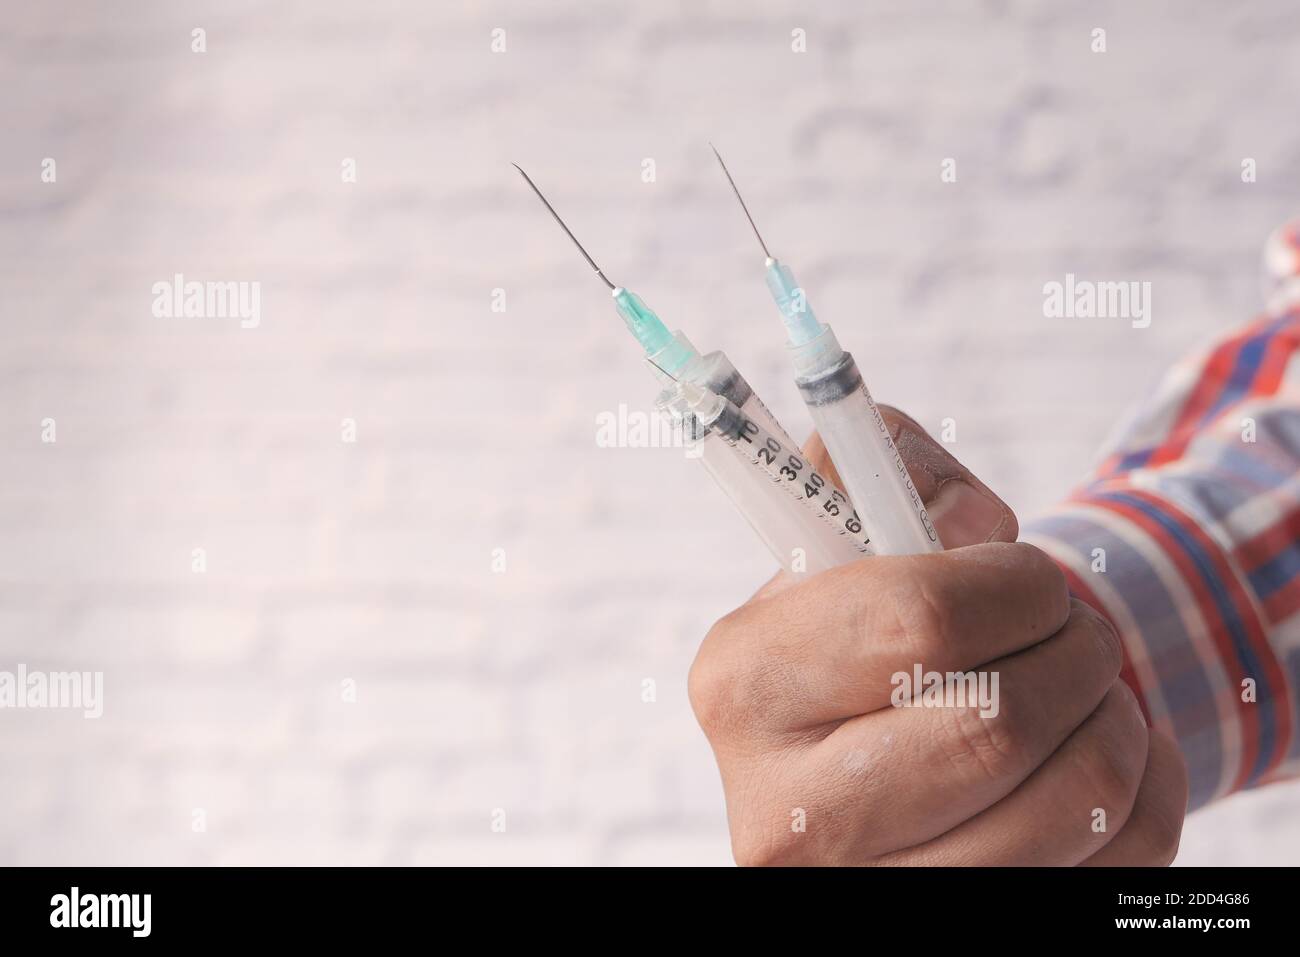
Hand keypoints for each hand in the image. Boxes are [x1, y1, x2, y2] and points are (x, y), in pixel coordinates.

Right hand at [689, 407, 1188, 864]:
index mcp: (746, 686)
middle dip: (1077, 653)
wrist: (859, 745)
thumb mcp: (852, 527)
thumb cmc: (866, 626)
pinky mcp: (948, 925)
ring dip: (1115, 722)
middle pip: (996, 727)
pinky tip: (1100, 753)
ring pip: (1069, 807)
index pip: (920, 621)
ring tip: (1089, 690)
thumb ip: (889, 471)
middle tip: (1074, 632)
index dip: (1013, 587)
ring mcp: (869, 887)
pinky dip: (1142, 792)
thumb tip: (970, 526)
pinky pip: (1109, 866)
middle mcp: (786, 812)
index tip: (1029, 580)